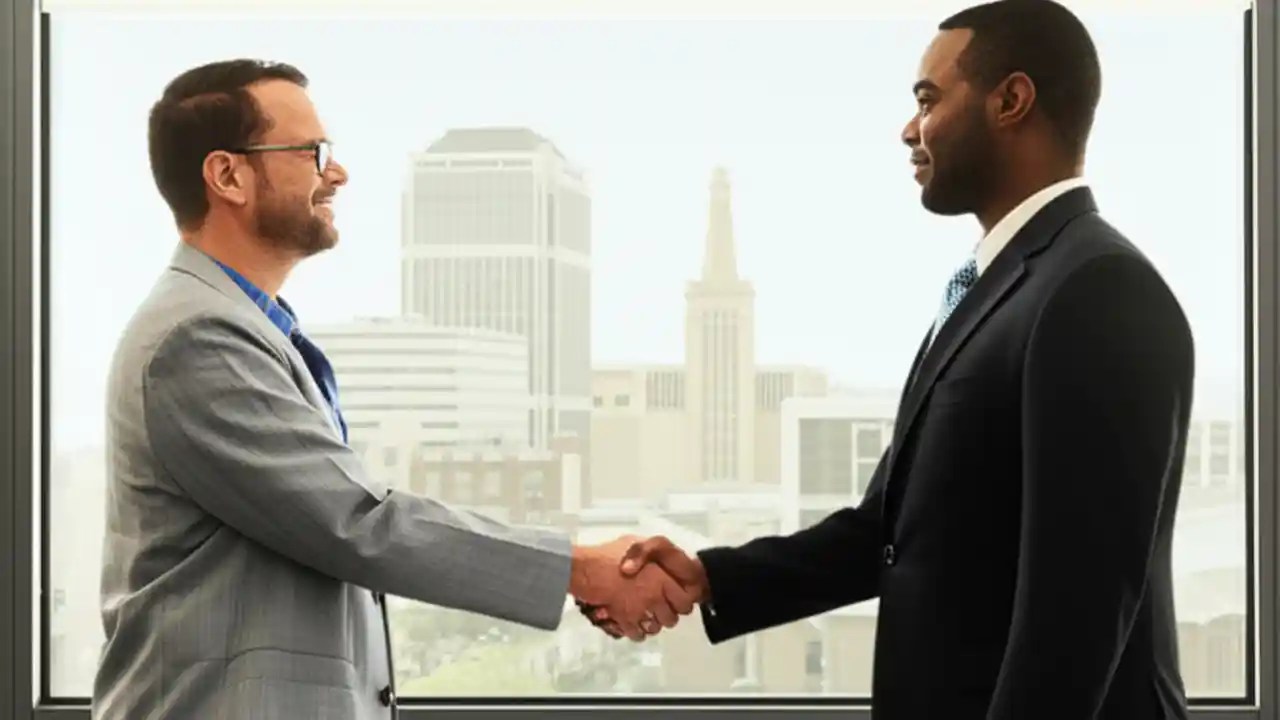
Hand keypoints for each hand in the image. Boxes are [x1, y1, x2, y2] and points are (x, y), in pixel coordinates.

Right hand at [569, 536, 695, 640]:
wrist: (583, 569)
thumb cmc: (608, 555)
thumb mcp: (636, 545)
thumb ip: (653, 556)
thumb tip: (665, 569)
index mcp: (661, 578)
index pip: (686, 602)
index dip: (681, 602)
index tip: (674, 600)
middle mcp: (654, 597)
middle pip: (672, 619)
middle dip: (666, 615)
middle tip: (657, 608)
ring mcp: (639, 611)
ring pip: (656, 628)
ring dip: (651, 624)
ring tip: (643, 615)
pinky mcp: (624, 621)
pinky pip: (638, 635)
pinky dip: (636, 631)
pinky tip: (631, 622)